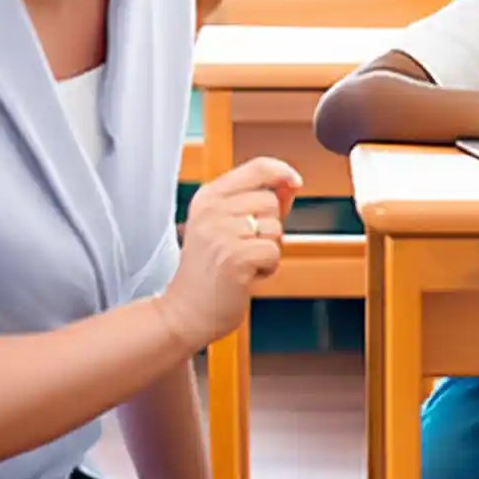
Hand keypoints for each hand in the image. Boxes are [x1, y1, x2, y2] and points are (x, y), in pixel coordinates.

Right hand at [156, 157, 301, 349]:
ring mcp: (221, 232)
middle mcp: (212, 210)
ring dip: (267, 250)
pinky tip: (245, 276)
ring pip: (275, 227)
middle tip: (244, 248)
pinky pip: (273, 252)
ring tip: (242, 263)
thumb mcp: (226, 227)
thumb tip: (290, 183)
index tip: (294, 181)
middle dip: (269, 227)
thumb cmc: (208, 273)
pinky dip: (267, 268)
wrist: (185, 312)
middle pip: (270, 201)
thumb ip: (258, 202)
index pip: (256, 167)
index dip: (281, 171)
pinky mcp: (234, 257)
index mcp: (208, 197)